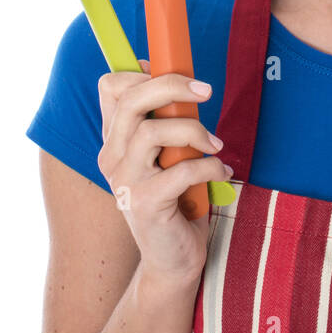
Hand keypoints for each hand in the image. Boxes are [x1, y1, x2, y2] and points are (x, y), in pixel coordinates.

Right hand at [95, 59, 232, 284]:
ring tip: (215, 145)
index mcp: (115, 140)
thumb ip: (168, 124)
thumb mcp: (169, 155)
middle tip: (206, 91)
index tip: (174, 77)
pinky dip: (209, 166)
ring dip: (194, 131)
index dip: (140, 73)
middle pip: (130, 102)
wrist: (172, 259)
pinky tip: (221, 173)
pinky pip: (181, 170)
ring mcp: (124, 182)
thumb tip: (183, 83)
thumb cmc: (177, 201)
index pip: (110, 88)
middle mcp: (111, 157)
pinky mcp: (144, 204)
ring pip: (152, 133)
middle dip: (172, 87)